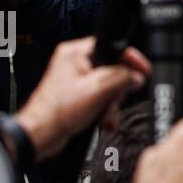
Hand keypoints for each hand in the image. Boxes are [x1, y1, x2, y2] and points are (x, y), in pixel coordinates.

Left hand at [14, 38, 149, 161]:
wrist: (40, 136)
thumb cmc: (56, 112)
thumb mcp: (97, 90)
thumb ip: (121, 78)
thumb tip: (136, 75)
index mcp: (75, 52)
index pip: (112, 47)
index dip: (130, 60)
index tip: (142, 71)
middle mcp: (75, 62)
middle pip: (113, 68)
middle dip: (118, 88)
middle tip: (114, 98)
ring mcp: (76, 78)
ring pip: (109, 84)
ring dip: (112, 102)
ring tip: (106, 113)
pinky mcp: (78, 94)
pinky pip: (101, 95)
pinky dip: (105, 108)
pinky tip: (103, 118)